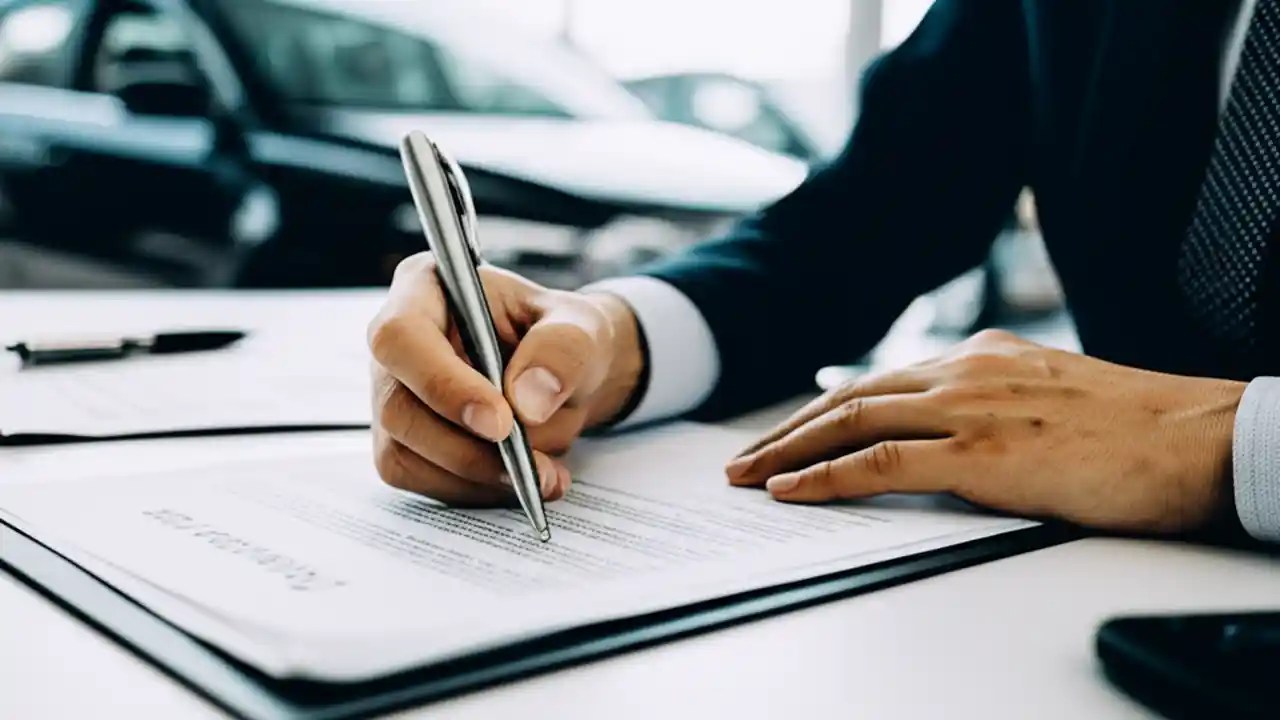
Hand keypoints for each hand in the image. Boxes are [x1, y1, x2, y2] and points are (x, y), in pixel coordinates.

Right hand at [367, 252, 644, 505]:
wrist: (564, 375)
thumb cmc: (562, 338)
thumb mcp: (582, 328)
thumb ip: (562, 351)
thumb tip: (527, 404)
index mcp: (427, 289)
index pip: (400, 336)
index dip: (441, 384)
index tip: (500, 422)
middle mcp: (397, 346)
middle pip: (397, 407)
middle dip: (467, 448)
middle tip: (530, 464)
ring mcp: (394, 397)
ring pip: (406, 455)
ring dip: (477, 476)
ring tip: (542, 474)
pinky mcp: (405, 443)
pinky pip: (423, 482)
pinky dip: (476, 490)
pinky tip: (519, 479)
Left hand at [726, 330, 1246, 533]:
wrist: (1196, 438)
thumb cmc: (1133, 429)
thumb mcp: (1048, 397)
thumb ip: (991, 404)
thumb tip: (946, 436)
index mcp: (980, 356)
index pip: (879, 380)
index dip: (822, 408)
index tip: (786, 431)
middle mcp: (964, 371)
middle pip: (850, 396)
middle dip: (787, 429)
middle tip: (742, 457)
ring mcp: (969, 407)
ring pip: (851, 421)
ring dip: (788, 451)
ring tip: (747, 476)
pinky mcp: (982, 451)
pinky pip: (880, 462)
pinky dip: (826, 476)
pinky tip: (791, 490)